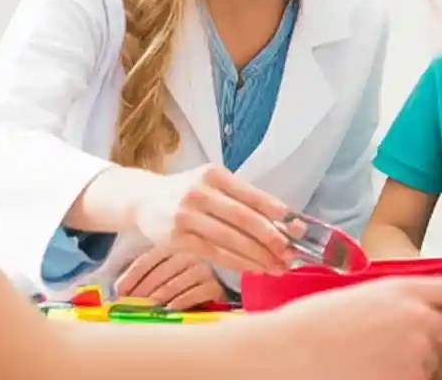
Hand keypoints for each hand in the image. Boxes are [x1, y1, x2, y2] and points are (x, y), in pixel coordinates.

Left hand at [115, 246, 226, 309]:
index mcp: (171, 247)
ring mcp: (203, 268)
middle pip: (160, 271)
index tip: (119, 292)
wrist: (216, 286)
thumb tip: (118, 292)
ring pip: (177, 282)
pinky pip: (197, 292)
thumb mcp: (163, 272)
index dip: (131, 277)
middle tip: (132, 304)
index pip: (147, 260)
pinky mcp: (216, 285)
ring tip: (149, 307)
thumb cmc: (182, 281)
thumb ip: (144, 277)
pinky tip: (171, 308)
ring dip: (160, 295)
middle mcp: (188, 253)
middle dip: (143, 290)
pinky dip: (182, 301)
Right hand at [132, 164, 292, 273]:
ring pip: (231, 240)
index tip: (298, 227)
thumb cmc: (186, 192)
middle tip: (290, 253)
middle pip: (244, 218)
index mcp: (214, 174)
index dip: (277, 213)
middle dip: (272, 239)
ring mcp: (186, 216)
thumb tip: (283, 221)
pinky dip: (238, 263)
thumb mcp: (211, 183)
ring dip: (258, 256)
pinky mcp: (177, 239)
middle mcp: (199, 192)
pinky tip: (254, 269)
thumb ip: (241, 198)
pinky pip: (215, 254)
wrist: (143, 200)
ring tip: (277, 267)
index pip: (252, 195)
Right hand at [252, 277, 441, 379]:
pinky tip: (367, 375)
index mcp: (403, 289)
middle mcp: (418, 318)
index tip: (439, 314)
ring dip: (413, 368)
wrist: (285, 355)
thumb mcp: (357, 297)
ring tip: (371, 366)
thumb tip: (412, 313)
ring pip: (432, 365)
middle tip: (394, 353)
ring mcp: (417, 356)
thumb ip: (394, 301)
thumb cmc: (308, 326)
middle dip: (431, 342)